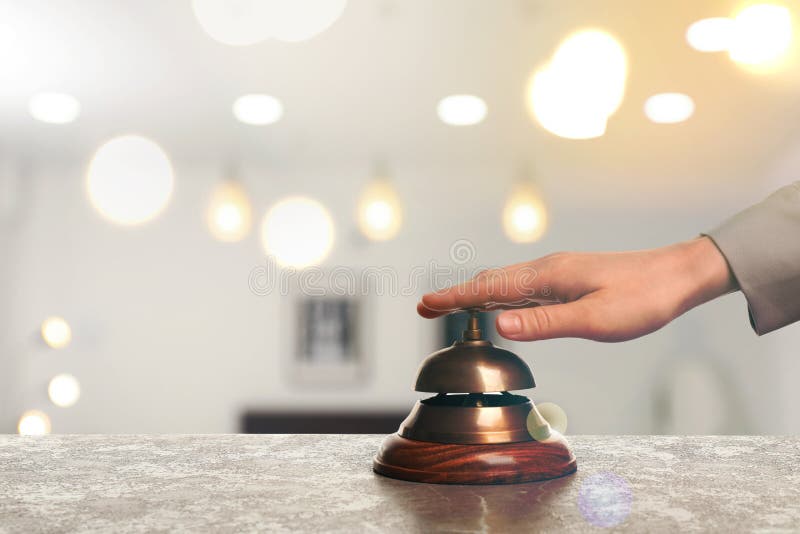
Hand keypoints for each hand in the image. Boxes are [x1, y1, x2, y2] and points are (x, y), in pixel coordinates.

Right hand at [417, 237, 737, 341]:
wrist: (677, 276)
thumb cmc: (642, 299)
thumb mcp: (595, 318)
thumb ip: (545, 322)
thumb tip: (498, 324)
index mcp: (548, 276)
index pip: (489, 288)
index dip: (454, 297)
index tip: (425, 303)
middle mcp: (547, 270)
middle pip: (490, 281)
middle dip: (456, 294)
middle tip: (426, 306)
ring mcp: (557, 274)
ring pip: (505, 283)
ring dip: (475, 294)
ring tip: (451, 305)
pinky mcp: (568, 280)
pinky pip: (523, 288)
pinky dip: (499, 296)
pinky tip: (499, 306)